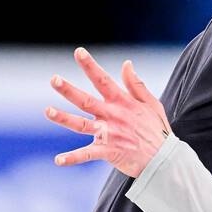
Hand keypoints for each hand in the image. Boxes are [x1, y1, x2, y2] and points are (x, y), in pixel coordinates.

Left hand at [45, 47, 171, 176]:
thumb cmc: (157, 131)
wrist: (164, 159)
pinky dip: (72, 158)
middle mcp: (112, 116)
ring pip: (81, 125)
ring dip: (63, 118)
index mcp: (122, 102)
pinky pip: (87, 154)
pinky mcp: (108, 151)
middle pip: (86, 100)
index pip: (103, 80)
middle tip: (54, 79)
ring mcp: (109, 134)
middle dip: (69, 90)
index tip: (78, 52)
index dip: (90, 66)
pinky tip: (58, 160)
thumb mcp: (152, 103)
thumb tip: (126, 63)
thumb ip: (136, 84)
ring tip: (48, 111)